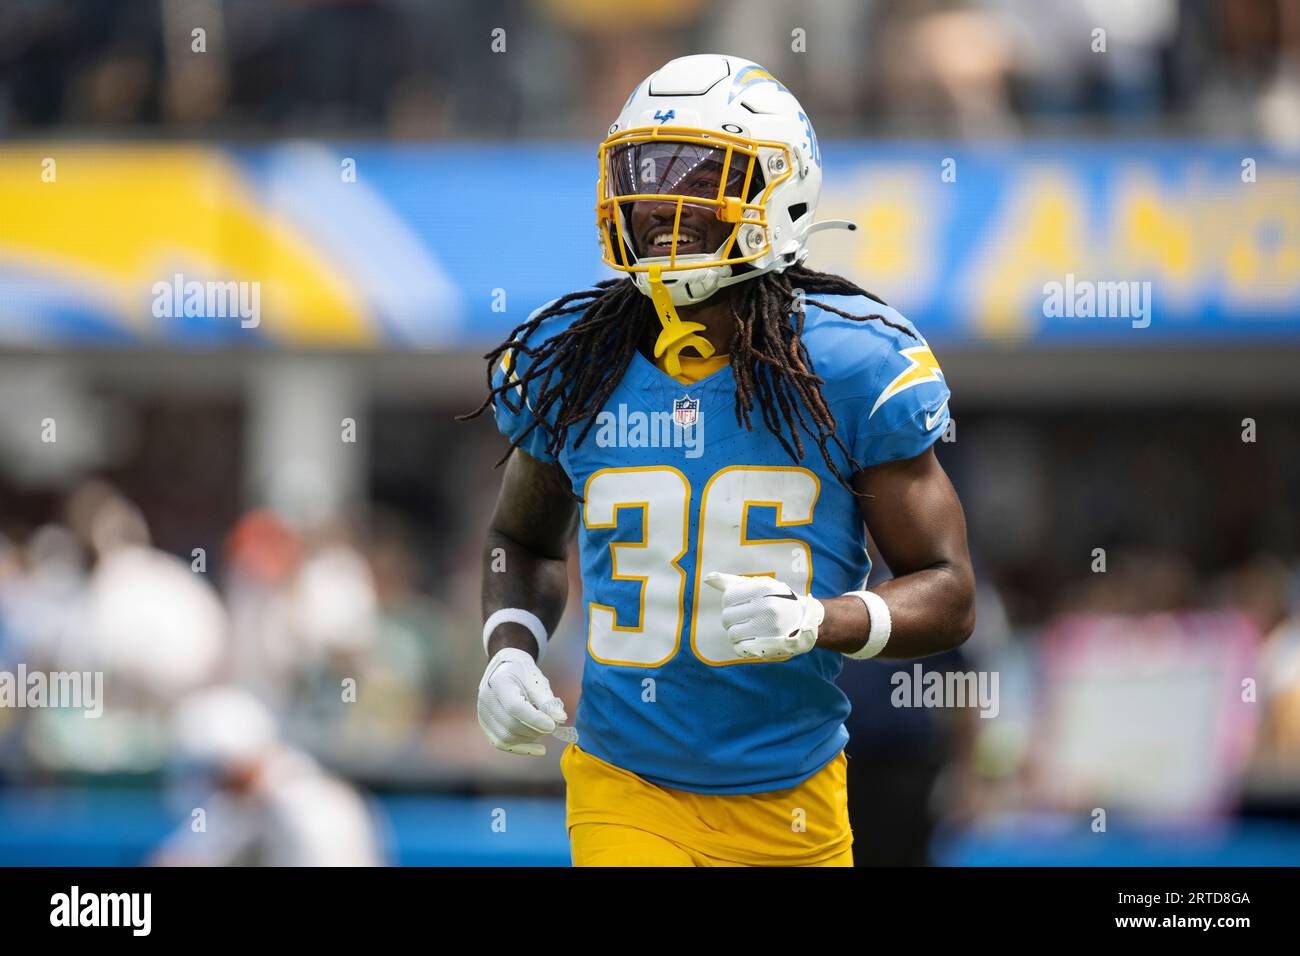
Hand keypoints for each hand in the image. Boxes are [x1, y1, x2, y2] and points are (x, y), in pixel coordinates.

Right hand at [477, 647, 567, 755]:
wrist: (503, 668)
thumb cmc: (523, 673)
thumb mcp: (536, 679)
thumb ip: (547, 699)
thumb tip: (560, 718)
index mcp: (499, 682)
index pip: (515, 707)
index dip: (535, 719)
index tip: (553, 725)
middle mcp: (486, 698)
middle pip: (511, 725)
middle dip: (535, 729)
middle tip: (552, 726)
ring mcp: (482, 713)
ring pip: (507, 737)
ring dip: (530, 738)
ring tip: (544, 730)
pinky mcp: (485, 725)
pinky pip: (502, 743)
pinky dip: (522, 748)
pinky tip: (539, 749)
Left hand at [702, 571, 824, 659]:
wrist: (806, 621)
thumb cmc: (778, 600)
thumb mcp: (761, 585)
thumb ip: (733, 582)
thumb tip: (708, 578)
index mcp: (764, 588)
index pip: (728, 597)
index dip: (729, 603)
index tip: (738, 605)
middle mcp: (767, 607)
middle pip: (726, 617)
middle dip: (731, 619)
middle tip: (743, 619)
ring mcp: (769, 628)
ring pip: (732, 634)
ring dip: (736, 633)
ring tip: (748, 629)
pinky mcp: (770, 646)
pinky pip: (740, 648)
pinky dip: (741, 646)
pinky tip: (751, 640)